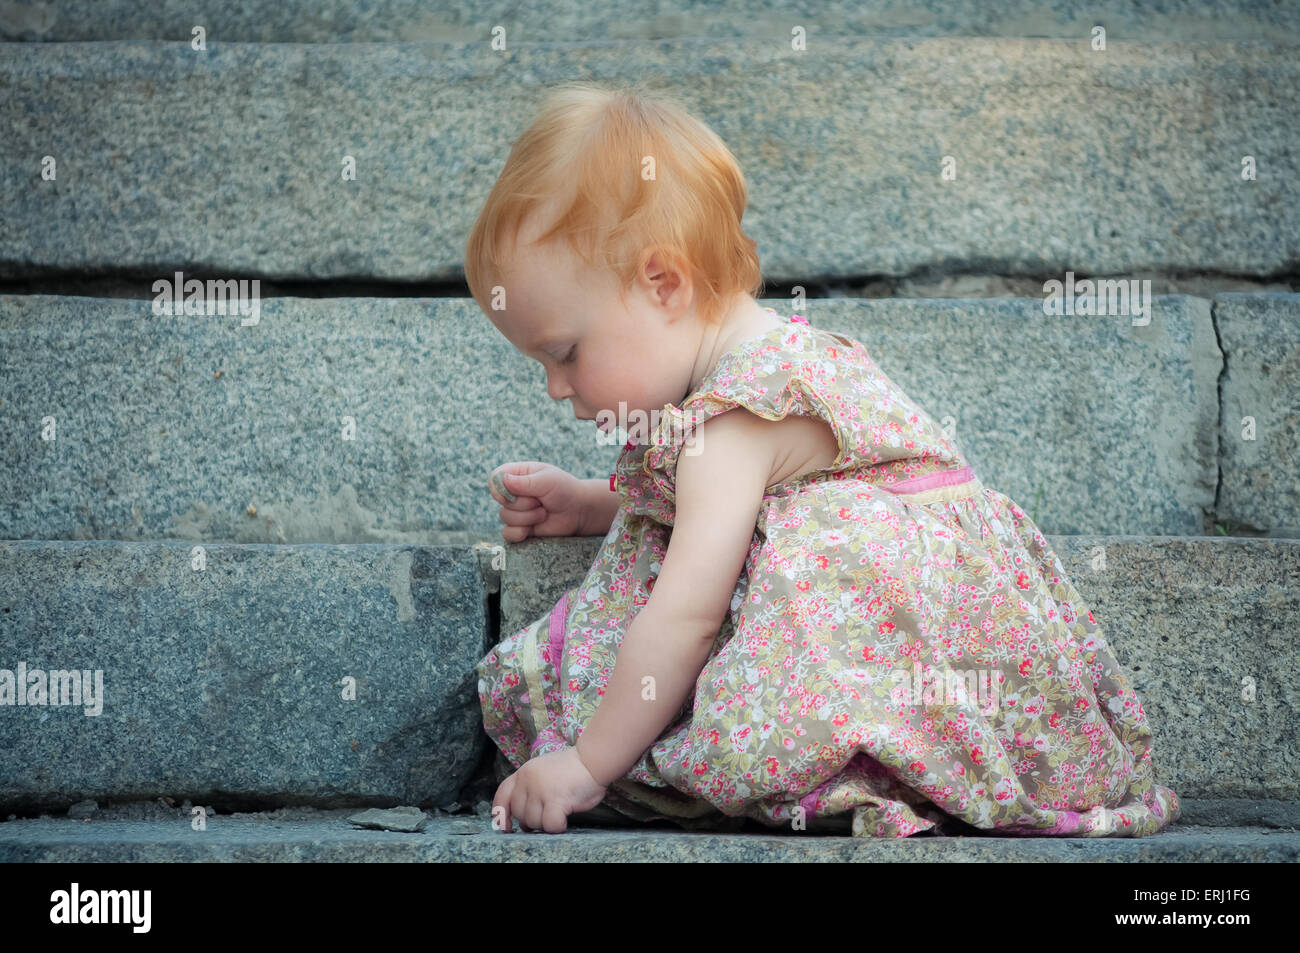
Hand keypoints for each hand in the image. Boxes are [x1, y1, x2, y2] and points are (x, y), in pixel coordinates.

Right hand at [488, 462, 586, 540]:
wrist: (579, 512)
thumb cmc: (565, 490)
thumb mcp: (547, 480)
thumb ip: (525, 482)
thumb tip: (503, 481)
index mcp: (518, 474)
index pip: (495, 477)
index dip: (497, 487)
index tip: (508, 494)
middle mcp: (513, 492)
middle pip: (502, 500)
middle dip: (524, 504)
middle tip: (542, 501)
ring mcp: (516, 511)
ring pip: (505, 517)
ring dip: (528, 518)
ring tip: (544, 513)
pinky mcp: (519, 528)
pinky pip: (507, 534)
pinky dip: (519, 533)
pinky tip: (531, 529)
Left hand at [491, 747, 607, 833]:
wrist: (592, 760)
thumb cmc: (571, 769)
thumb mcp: (541, 770)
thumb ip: (529, 788)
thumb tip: (521, 819)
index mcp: (523, 772)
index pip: (502, 795)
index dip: (501, 813)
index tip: (505, 826)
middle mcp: (528, 781)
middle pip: (519, 813)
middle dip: (531, 820)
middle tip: (546, 814)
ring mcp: (541, 790)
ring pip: (533, 822)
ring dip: (546, 823)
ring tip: (559, 811)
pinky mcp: (556, 800)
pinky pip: (550, 825)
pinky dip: (557, 826)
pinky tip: (565, 818)